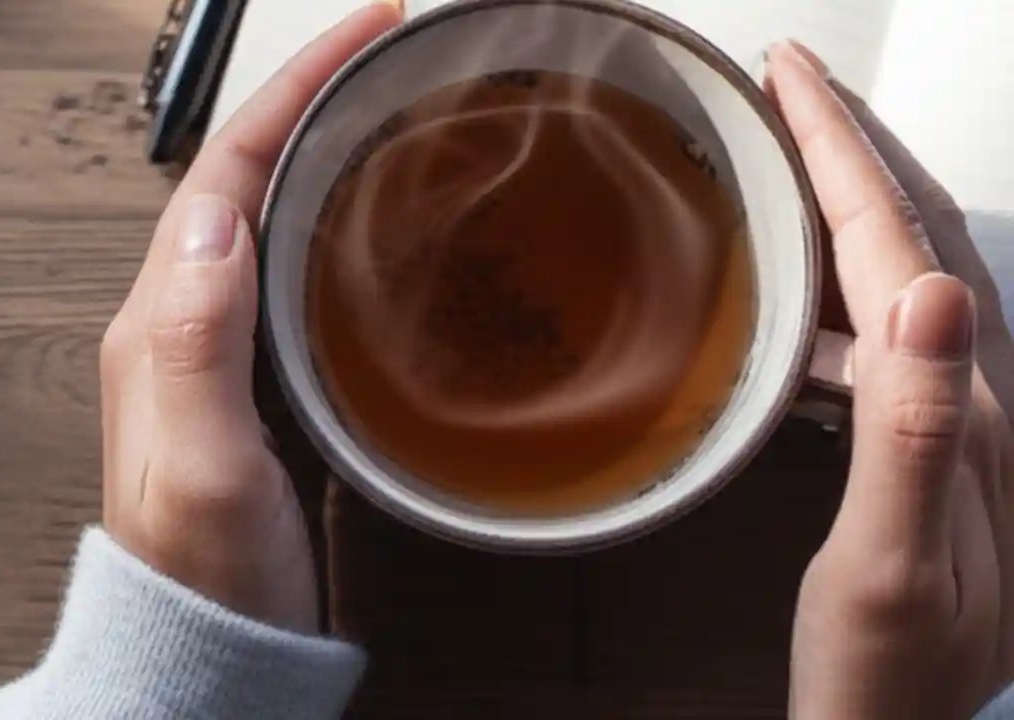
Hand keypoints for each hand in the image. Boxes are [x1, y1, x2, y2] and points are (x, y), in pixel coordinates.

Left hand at [98, 3, 400, 633]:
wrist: (206, 653)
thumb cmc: (207, 577)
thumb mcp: (202, 464)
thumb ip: (197, 345)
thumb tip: (215, 224)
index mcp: (167, 322)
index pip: (229, 170)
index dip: (293, 90)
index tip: (361, 34)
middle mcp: (182, 322)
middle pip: (244, 175)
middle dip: (307, 97)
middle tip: (380, 53)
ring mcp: (215, 351)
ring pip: (265, 216)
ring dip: (313, 149)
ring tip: (376, 108)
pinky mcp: (251, 383)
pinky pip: (283, 272)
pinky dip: (322, 220)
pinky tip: (360, 223)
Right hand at [769, 41, 1013, 718]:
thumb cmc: (878, 678)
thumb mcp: (887, 567)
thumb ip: (910, 433)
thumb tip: (923, 289)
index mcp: (964, 414)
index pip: (898, 249)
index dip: (842, 153)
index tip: (790, 76)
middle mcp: (974, 403)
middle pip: (914, 239)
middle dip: (852, 147)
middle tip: (789, 80)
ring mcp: (951, 426)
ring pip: (898, 277)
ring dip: (845, 205)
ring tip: (789, 157)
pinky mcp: (920, 451)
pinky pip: (878, 336)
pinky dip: (835, 287)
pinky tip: (797, 303)